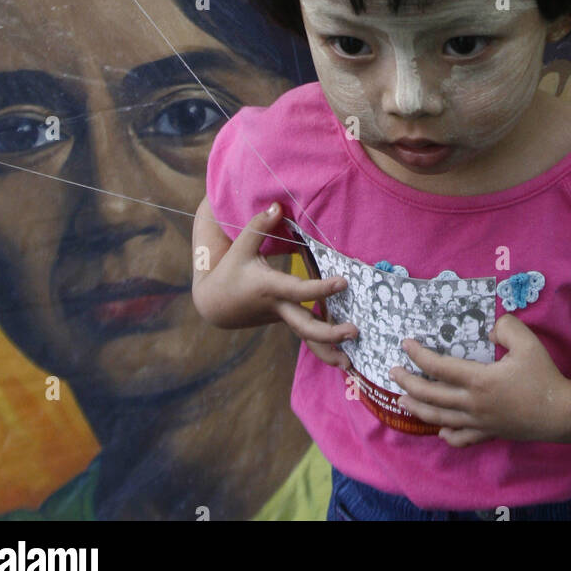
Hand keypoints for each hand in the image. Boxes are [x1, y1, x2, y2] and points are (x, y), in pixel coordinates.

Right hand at [206, 202, 357, 362]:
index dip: (321, 288)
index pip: (299, 291)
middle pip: (306, 327)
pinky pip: (306, 334)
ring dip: (328, 352)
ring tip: (349, 364)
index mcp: (270, 289)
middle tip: (354, 331)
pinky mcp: (286, 320)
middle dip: (330, 333)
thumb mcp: (241, 246)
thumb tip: (277, 206)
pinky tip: (342, 354)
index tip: (343, 283)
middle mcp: (279, 307)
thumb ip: (259, 226)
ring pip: (307, 338)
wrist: (215, 305)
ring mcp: (283, 318)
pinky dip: (322, 345)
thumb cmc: (230, 271)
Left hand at [389, 313, 570, 445]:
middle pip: (431, 395)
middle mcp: (473, 404)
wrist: (561, 413)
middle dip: (408, 383)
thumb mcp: (526, 342)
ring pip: (440, 418)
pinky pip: (463, 438)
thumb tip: (489, 330)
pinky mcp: (490, 433)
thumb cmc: (543, 376)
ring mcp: (480, 422)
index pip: (439, 367)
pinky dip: (448, 436)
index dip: (419, 355)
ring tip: (402, 401)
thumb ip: (505, 327)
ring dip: (418, 409)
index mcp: (479, 380)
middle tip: (393, 372)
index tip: (406, 344)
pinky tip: (440, 432)